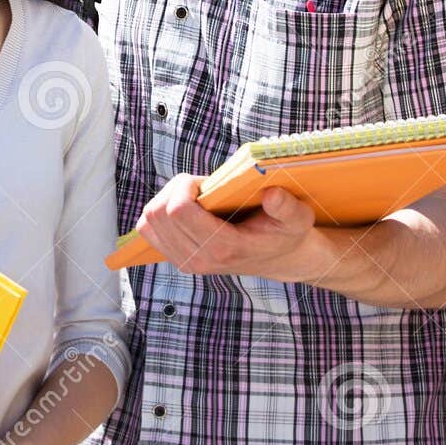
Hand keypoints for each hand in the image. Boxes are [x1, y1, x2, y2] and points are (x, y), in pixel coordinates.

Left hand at [134, 174, 318, 278]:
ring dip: (166, 199)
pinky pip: (148, 229)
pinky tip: (184, 209)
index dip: (184, 187)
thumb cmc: (285, 232)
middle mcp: (199, 259)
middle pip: (157, 213)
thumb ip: (287, 207)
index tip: (204, 182)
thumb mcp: (297, 218)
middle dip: (174, 189)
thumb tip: (271, 195)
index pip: (177, 211)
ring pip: (149, 220)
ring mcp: (185, 262)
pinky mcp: (176, 258)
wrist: (277, 258)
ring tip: (194, 198)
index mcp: (223, 248)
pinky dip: (160, 212)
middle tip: (200, 187)